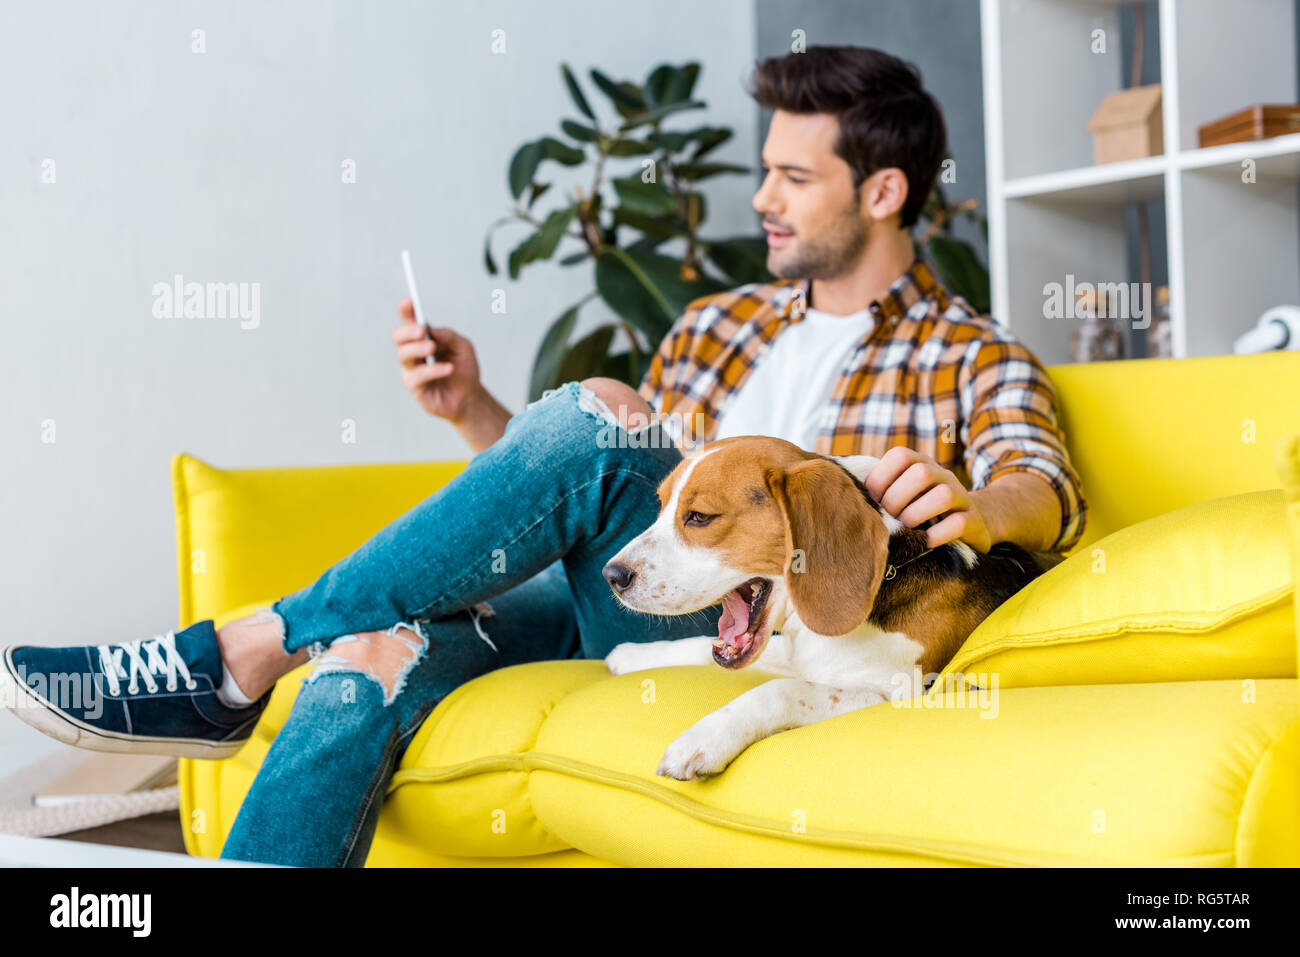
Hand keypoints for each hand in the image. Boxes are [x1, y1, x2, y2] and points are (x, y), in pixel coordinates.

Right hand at [393, 299, 482, 421]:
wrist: (470, 397)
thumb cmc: (464, 370)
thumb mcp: (463, 347)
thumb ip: (448, 336)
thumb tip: (431, 329)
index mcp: (424, 339)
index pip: (410, 322)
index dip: (406, 312)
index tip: (408, 302)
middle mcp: (414, 353)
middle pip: (398, 338)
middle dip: (407, 331)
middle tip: (422, 331)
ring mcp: (411, 370)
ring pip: (403, 355)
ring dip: (418, 349)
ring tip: (433, 349)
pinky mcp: (414, 387)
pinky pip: (418, 375)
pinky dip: (433, 370)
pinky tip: (448, 368)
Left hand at [863, 447, 994, 552]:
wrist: (973, 521)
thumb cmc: (922, 508)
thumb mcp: (904, 491)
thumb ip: (880, 488)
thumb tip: (846, 493)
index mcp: (921, 463)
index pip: (900, 456)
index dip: (881, 478)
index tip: (873, 500)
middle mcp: (943, 475)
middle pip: (921, 474)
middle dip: (897, 499)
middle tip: (891, 517)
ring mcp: (961, 497)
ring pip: (943, 496)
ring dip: (916, 515)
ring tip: (907, 527)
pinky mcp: (973, 521)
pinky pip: (958, 524)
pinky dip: (937, 535)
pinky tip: (925, 541)